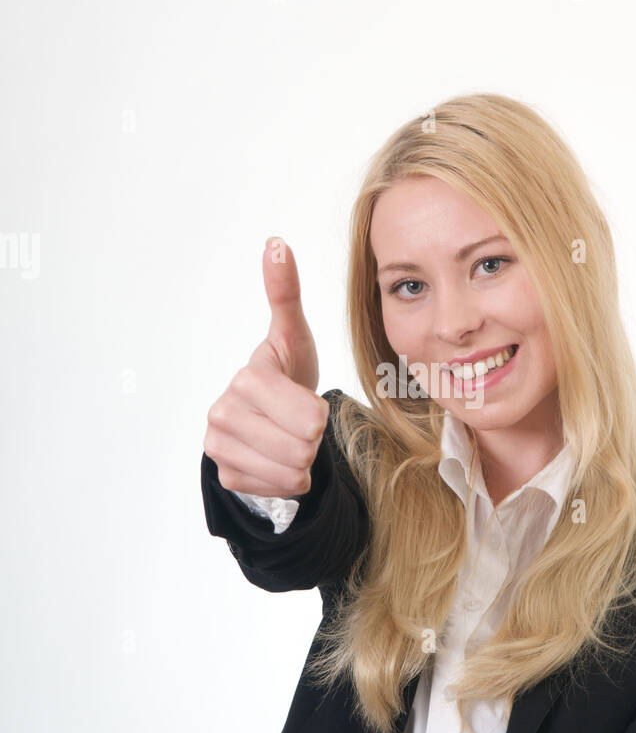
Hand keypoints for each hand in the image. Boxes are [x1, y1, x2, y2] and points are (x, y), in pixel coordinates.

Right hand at [203, 237, 328, 497]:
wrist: (268, 414)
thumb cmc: (287, 371)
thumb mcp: (293, 335)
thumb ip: (285, 293)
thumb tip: (276, 244)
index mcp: (247, 378)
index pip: (310, 418)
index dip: (318, 413)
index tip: (305, 400)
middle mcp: (223, 412)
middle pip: (302, 448)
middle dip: (311, 440)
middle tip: (298, 423)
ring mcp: (219, 445)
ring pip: (290, 471)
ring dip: (301, 461)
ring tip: (289, 439)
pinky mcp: (224, 474)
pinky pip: (277, 489)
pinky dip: (287, 479)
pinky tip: (276, 458)